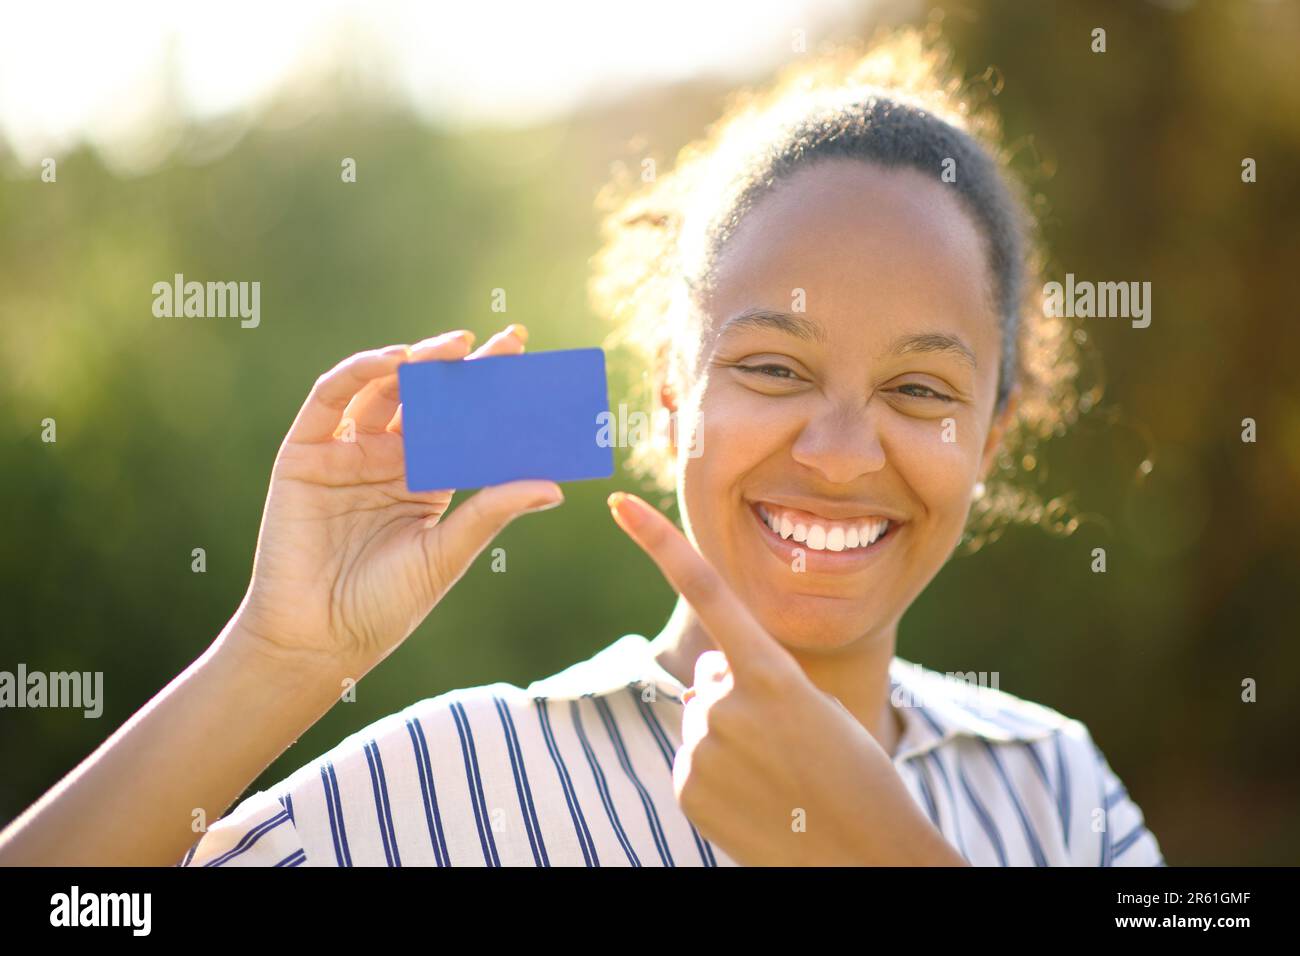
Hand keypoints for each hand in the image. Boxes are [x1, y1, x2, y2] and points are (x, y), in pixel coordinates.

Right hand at [230, 325, 564, 679]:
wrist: (318, 641)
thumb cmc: (383, 607)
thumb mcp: (446, 554)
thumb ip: (491, 512)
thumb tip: (554, 486)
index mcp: (425, 481)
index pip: (465, 425)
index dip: (494, 394)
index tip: (532, 367)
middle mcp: (387, 460)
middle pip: (431, 400)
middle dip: (468, 367)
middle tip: (510, 342)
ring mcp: (346, 454)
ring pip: (385, 390)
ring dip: (421, 362)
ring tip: (459, 347)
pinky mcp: (305, 454)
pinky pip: (331, 400)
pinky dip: (360, 372)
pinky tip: (396, 360)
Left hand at [606, 491, 966, 865]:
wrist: (864, 856)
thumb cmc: (856, 776)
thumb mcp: (817, 709)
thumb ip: (756, 682)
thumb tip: (702, 686)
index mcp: (774, 672)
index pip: (709, 591)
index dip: (659, 543)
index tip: (619, 503)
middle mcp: (728, 702)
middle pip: (713, 677)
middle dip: (739, 697)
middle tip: (787, 741)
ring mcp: (704, 746)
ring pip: (703, 720)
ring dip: (731, 739)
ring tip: (777, 776)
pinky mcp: (686, 788)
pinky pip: (692, 761)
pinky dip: (718, 775)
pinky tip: (756, 798)